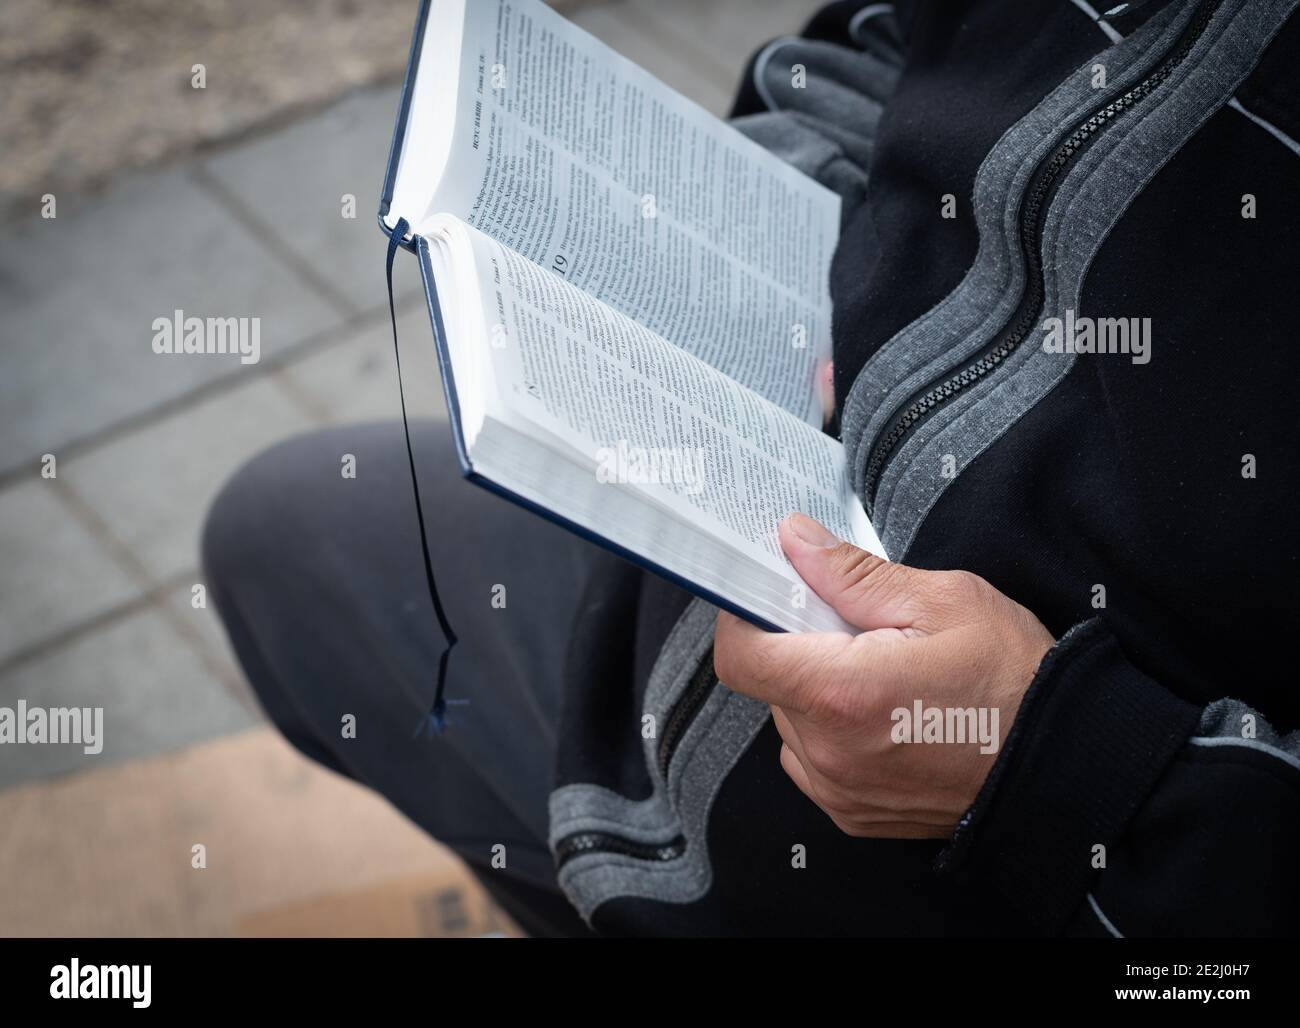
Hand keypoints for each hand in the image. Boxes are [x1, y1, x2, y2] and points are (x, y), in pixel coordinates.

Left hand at [714, 513, 1054, 838]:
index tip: (771, 595)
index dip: (745, 617)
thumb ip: (852, 574)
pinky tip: (885, 715)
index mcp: (842, 693)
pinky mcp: (852, 814)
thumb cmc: (1017, 682)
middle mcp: (830, 752)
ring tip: (881, 675)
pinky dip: (832, 732)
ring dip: (816, 692)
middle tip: (854, 630)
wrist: (1066, 767)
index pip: (741, 655)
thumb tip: (795, 542)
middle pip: (769, 683)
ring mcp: (839, 790)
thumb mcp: (943, 601)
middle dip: (798, 647)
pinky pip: (812, 760)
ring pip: (789, 722)